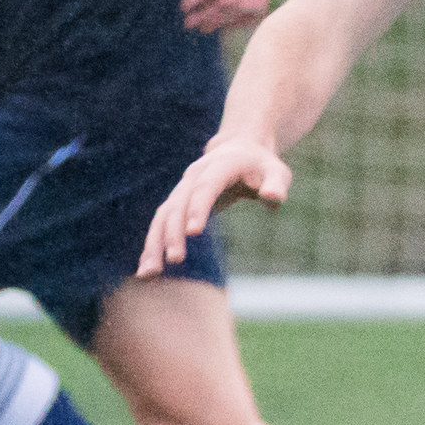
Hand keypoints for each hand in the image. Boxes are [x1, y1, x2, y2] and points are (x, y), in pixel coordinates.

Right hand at [140, 138, 289, 276]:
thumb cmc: (262, 166)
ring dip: (154, 244)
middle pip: (178, 204)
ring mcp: (182, 189)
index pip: (206, 187)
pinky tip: (147, 271)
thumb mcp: (277, 171)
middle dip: (173, 232)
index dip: (198, 207)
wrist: (239, 150)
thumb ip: (276, 184)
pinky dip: (152, 246)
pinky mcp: (177, 203)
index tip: (193, 232)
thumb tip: (274, 197)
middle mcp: (194, 176)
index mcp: (220, 166)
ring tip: (149, 274)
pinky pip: (161, 224)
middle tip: (175, 260)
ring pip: (163, 217)